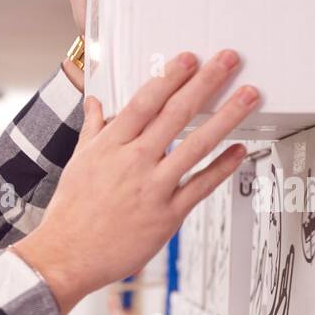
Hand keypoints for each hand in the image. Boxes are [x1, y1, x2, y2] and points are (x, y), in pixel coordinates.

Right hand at [14, 50, 259, 313]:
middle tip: (228, 60)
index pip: (145, 102)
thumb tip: (95, 104)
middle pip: (176, 114)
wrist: (66, 256)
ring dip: (227, 117)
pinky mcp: (166, 216)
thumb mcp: (77, 164)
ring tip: (248, 96)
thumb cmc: (70, 214)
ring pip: (196, 145)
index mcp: (109, 146)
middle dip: (206, 82)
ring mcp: (152, 188)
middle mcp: (133, 162)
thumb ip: (93, 131)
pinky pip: (201, 186)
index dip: (170, 77)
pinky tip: (239, 150)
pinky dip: (222, 167)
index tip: (189, 59)